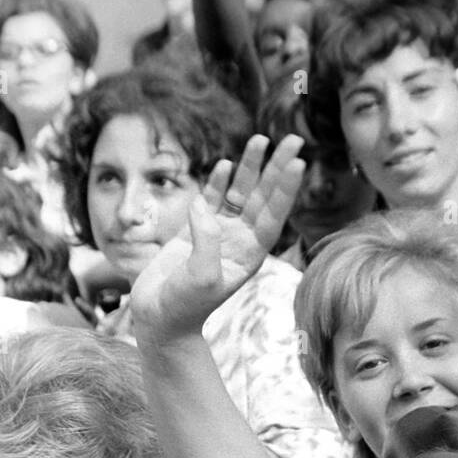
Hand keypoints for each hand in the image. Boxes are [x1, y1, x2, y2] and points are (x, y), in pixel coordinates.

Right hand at [131, 134, 305, 342]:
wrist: (159, 318)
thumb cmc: (184, 305)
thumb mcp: (201, 276)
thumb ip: (206, 239)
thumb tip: (203, 204)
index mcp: (250, 254)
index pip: (273, 216)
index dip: (285, 189)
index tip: (298, 163)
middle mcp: (240, 241)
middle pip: (263, 197)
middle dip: (276, 168)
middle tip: (293, 139)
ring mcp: (219, 233)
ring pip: (240, 193)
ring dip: (250, 167)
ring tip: (261, 139)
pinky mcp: (195, 230)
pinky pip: (212, 199)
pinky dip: (219, 182)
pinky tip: (226, 165)